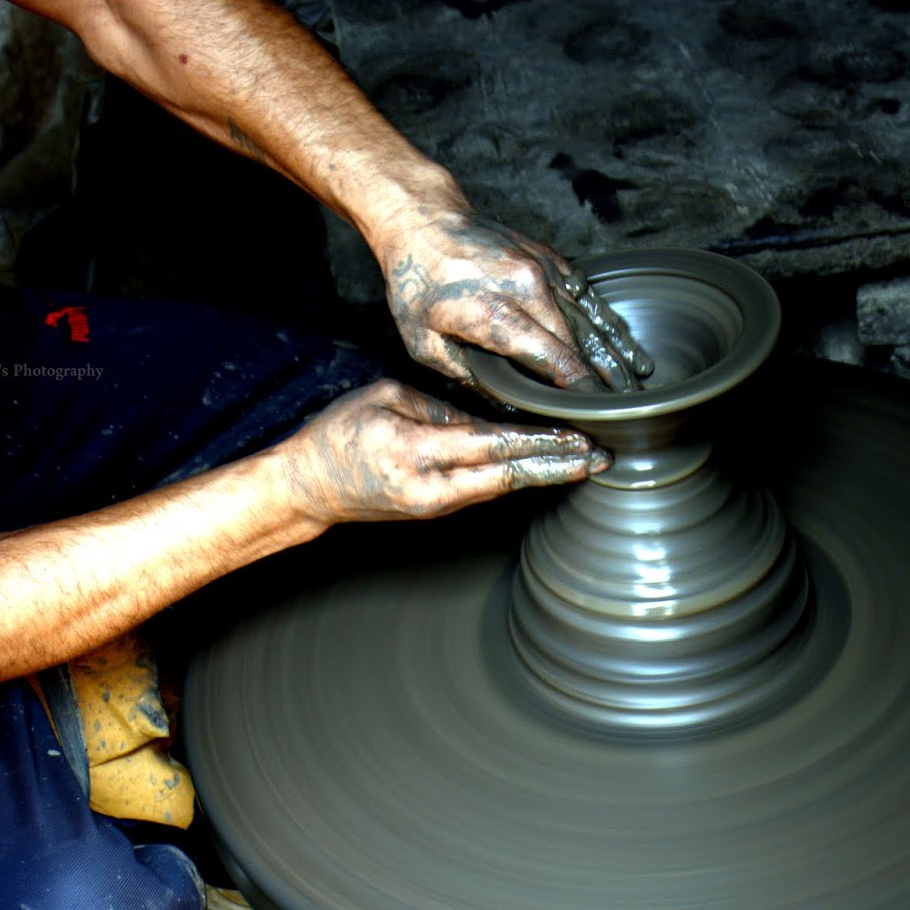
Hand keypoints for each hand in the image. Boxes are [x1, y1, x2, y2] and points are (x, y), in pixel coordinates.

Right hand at [279, 379, 609, 521]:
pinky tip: (548, 470)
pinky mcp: (436, 511)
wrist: (308, 488)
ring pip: (501, 488)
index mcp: (414, 449)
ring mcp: (434, 505)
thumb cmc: (340, 434)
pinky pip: (485, 492)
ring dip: (546, 476)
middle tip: (601, 458)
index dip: (536, 442)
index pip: (489, 444)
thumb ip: (440, 407)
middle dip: (557, 467)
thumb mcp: (386, 398)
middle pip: (506, 477)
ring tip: (587, 464)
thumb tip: (490, 414)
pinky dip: (519, 479)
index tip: (575, 436)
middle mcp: (429, 486)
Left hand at [376, 202, 650, 391]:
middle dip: (602, 377)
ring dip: (615, 349)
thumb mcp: (424, 343)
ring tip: (639, 377)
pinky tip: (622, 340)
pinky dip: (604, 319)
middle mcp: (525, 287)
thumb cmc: (418, 284)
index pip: (551, 357)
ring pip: (590, 317)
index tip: (595, 411)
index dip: (578, 388)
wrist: (425, 220)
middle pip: (578, 342)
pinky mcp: (549, 258)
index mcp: (493, 312)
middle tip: (622, 408)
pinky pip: (585, 294)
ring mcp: (542, 269)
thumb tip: (507, 409)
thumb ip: (468, 378)